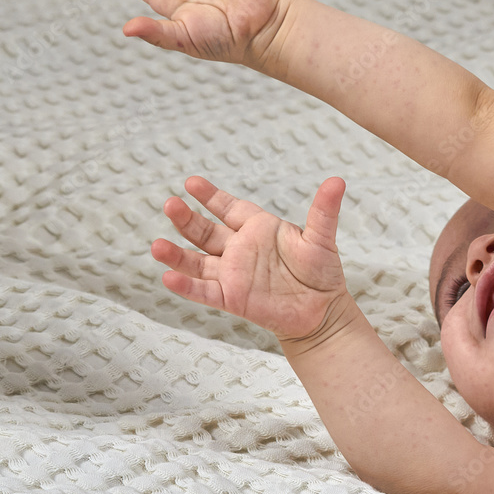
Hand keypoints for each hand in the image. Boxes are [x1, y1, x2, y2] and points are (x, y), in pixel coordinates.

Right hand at [152, 176, 351, 341]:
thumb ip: (323, 211)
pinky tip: (168, 276)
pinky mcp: (231, 298)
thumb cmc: (321, 272)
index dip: (210, 196)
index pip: (227, 207)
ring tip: (155, 245)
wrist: (322, 312)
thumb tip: (338, 181)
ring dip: (176, 254)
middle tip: (169, 204)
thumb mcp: (322, 239)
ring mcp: (232, 273)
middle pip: (205, 231)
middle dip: (186, 219)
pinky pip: (203, 291)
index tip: (190, 183)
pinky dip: (186, 286)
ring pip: (197, 261)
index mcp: (257, 228)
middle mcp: (239, 248)